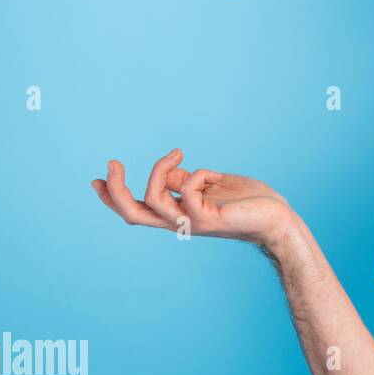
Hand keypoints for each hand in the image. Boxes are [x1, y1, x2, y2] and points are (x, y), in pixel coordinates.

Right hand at [91, 148, 292, 245]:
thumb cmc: (249, 202)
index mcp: (178, 213)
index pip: (138, 209)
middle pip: (133, 214)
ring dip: (156, 171)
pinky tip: (210, 174)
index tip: (96, 179)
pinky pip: (187, 192)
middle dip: (115, 190)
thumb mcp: (211, 185)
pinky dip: (193, 175)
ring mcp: (192, 222)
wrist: (277, 219)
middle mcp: (180, 221)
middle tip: (112, 163)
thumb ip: (186, 180)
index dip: (113, 197)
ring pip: (153, 202)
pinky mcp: (208, 219)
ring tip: (175, 152)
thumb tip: (167, 170)